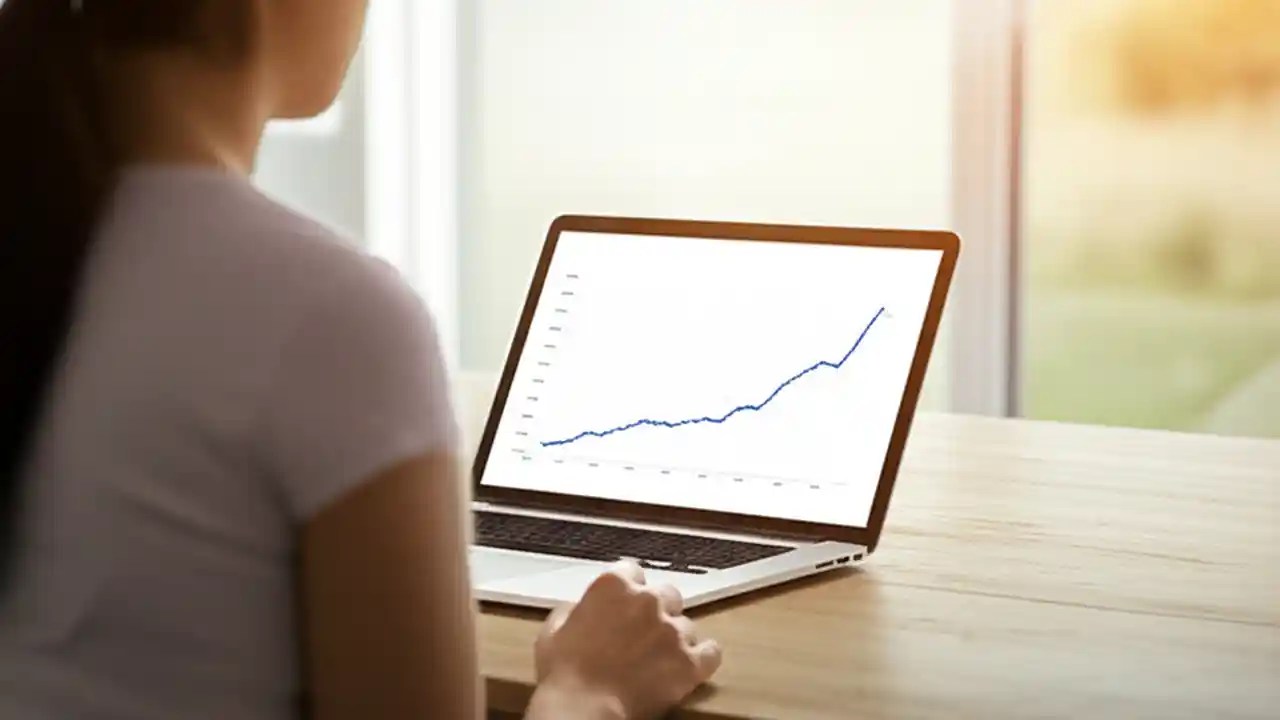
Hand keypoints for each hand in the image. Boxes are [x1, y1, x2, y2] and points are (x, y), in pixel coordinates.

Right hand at [529, 560, 722, 719]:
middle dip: (657, 610)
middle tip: (643, 634)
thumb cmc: (563, 674)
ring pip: (686, 625)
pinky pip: (711, 651)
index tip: (624, 603)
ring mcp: (673, 630)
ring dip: (675, 638)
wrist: (584, 710)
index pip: (632, 571)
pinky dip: (702, 658)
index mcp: (614, 585)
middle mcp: (648, 600)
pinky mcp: (691, 661)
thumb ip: (575, 609)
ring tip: (659, 660)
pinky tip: (690, 666)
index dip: (628, 589)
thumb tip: (584, 608)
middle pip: (666, 594)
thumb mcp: (553, 630)